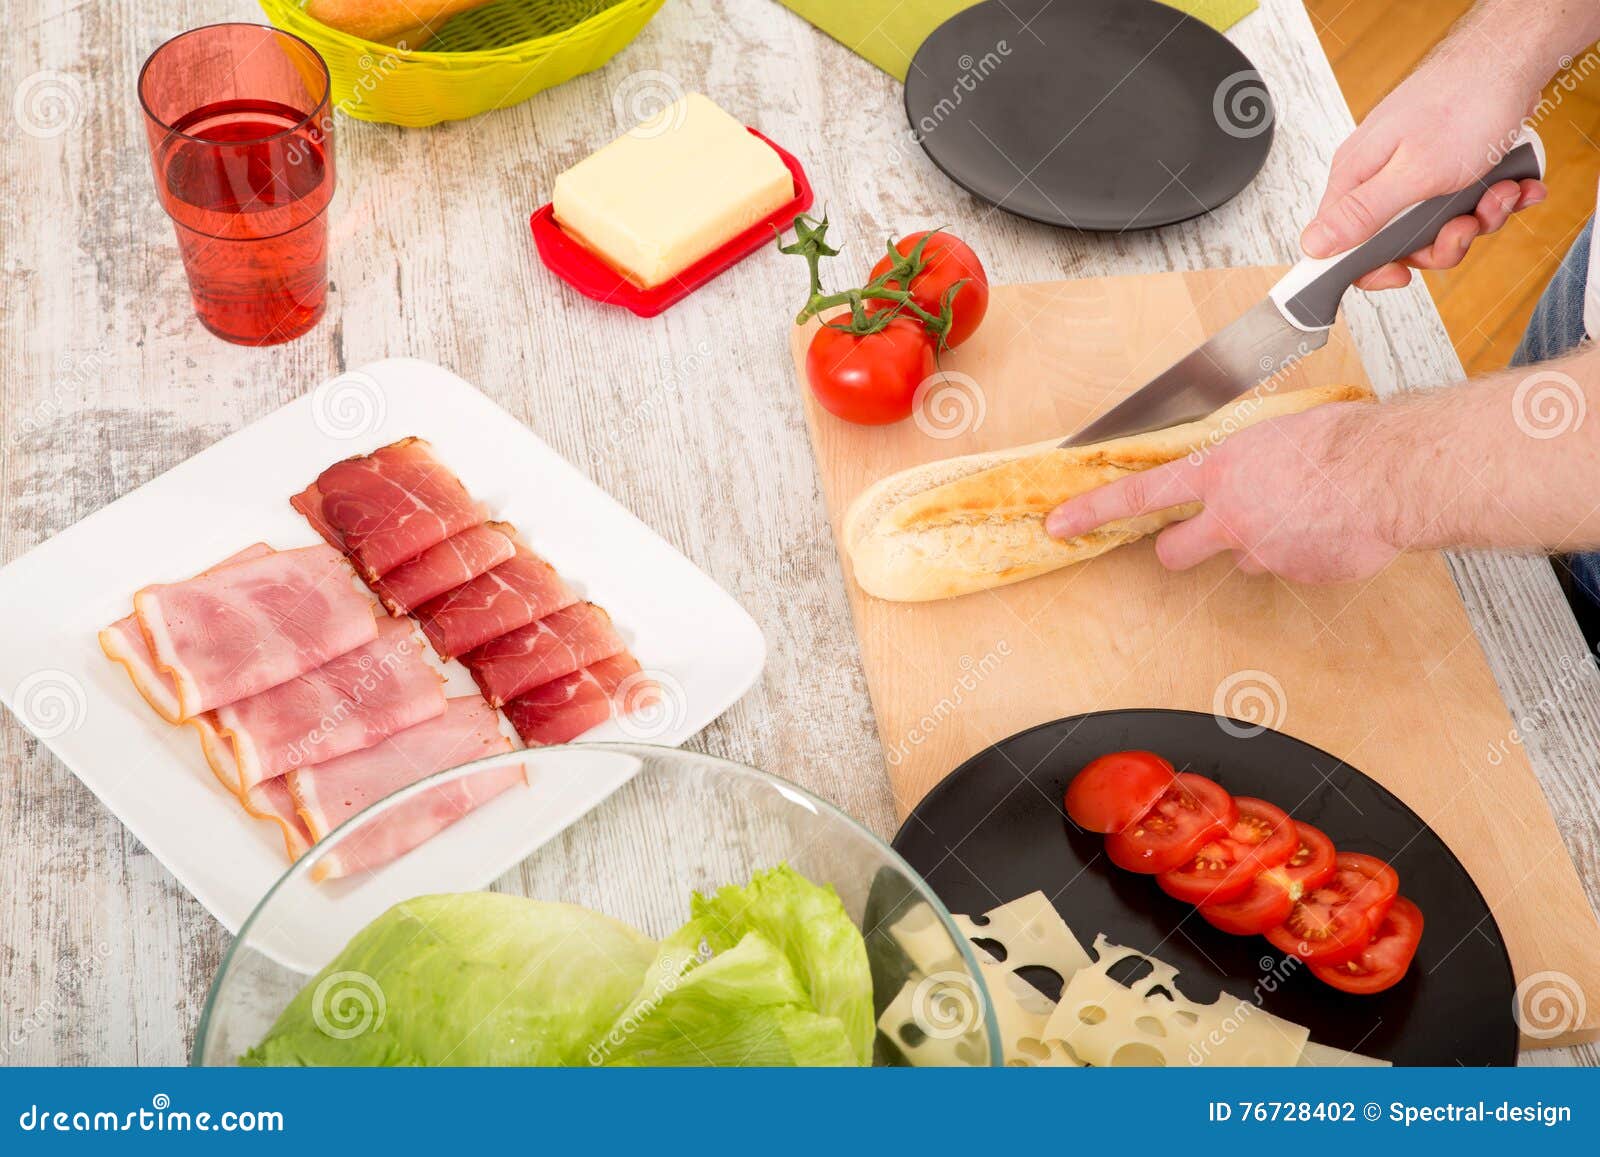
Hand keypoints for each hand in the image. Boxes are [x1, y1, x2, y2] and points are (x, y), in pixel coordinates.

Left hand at [1044, 404, 1402, 583]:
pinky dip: (1301, 552)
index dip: (1092, 510)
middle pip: (1174, 552)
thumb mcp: (1273, 434)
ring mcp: (1261, 551)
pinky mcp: (1295, 574)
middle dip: (1178, 547)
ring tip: (1298, 514)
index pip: (1137, 495)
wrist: (1389, 473)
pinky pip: (1287, 566)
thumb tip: (1237, 469)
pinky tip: (1327, 527)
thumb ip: (1243, 461)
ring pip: (1240, 559)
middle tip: (1198, 535)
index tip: (1061, 523)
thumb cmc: (1339, 441)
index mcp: (1218, 472)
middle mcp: (1230, 517)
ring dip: (1255, 544)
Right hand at [1302, 46, 1545, 289]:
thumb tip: (1313, 245)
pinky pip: (1461, 202)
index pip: (1340, 245)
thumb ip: (1362, 214)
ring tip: (1499, 191)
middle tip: (1466, 223)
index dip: (1371, 268)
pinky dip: (1492, 198)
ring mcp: (1411, 170)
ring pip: (1437, 225)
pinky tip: (1511, 183)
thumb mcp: (1412, 173)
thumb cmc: (1464, 104)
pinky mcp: (1442, 164)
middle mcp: (1379, 176)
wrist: (1511, 59)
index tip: (1403, 275)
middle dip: (1443, 242)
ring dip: (1478, 217)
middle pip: (1398, 242)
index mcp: (1357, 177)